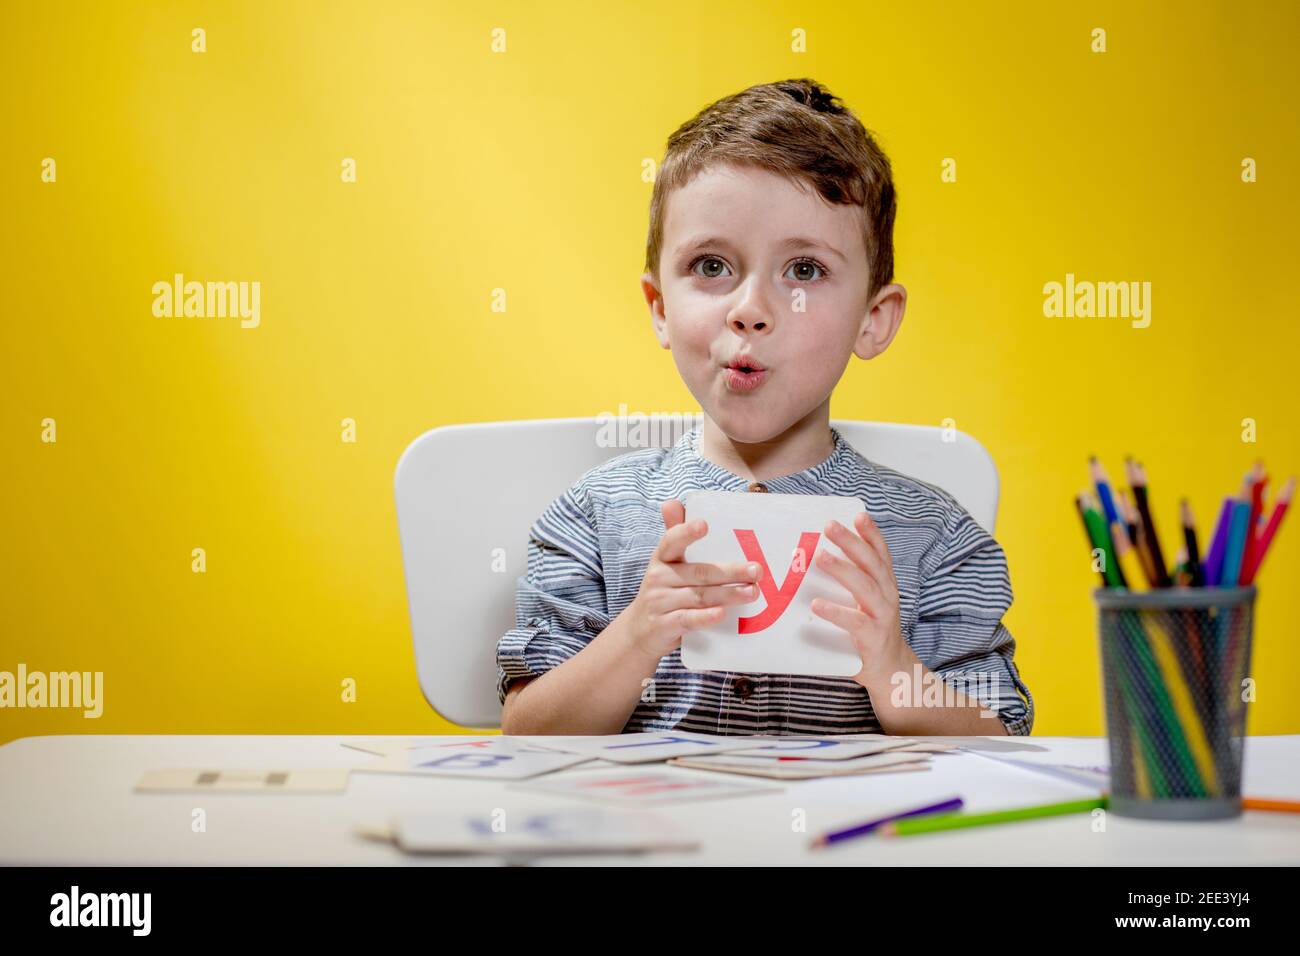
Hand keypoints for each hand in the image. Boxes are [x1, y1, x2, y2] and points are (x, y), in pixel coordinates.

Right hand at [620, 499, 763, 660]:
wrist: (640, 633)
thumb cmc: (663, 592)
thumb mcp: (665, 564)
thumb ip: (675, 536)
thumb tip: (672, 503)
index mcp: (662, 558)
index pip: (672, 541)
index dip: (687, 532)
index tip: (705, 524)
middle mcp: (659, 578)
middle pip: (699, 572)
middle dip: (730, 571)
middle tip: (757, 570)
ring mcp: (660, 603)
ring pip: (699, 596)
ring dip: (728, 594)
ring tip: (753, 592)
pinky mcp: (664, 626)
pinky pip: (688, 619)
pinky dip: (705, 617)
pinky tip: (722, 614)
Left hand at [809, 511, 912, 686]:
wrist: (891, 669)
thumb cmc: (870, 630)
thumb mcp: (866, 601)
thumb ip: (852, 582)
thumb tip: (818, 555)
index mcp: (885, 584)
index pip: (880, 553)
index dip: (871, 533)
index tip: (858, 514)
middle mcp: (887, 596)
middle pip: (871, 563)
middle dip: (851, 542)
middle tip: (830, 526)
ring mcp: (882, 616)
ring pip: (864, 587)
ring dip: (842, 569)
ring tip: (821, 556)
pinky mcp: (872, 637)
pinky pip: (854, 621)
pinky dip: (835, 611)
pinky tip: (816, 604)